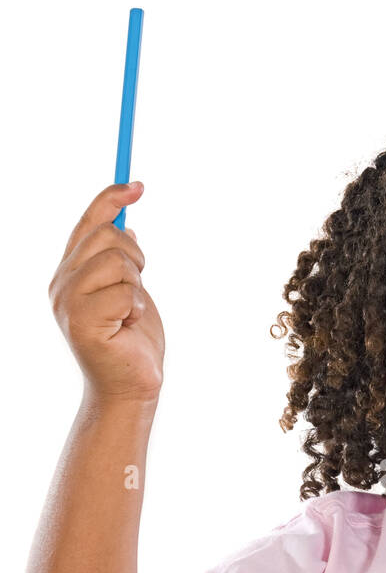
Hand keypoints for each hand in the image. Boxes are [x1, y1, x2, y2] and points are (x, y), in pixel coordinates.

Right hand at [48, 181, 163, 402]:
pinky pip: (126, 291)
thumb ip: (120, 261)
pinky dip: (137, 308)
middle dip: (136, 259)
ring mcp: (68, 302)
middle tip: (136, 292)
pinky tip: (127, 328)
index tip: (137, 186)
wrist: (131, 386)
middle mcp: (61, 283)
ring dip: (137, 287)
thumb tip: (125, 225)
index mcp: (70, 272)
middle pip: (107, 237)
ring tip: (128, 314)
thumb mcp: (129, 289)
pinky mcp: (83, 321)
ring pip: (118, 261)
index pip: (87, 223)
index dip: (110, 199)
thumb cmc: (132, 341)